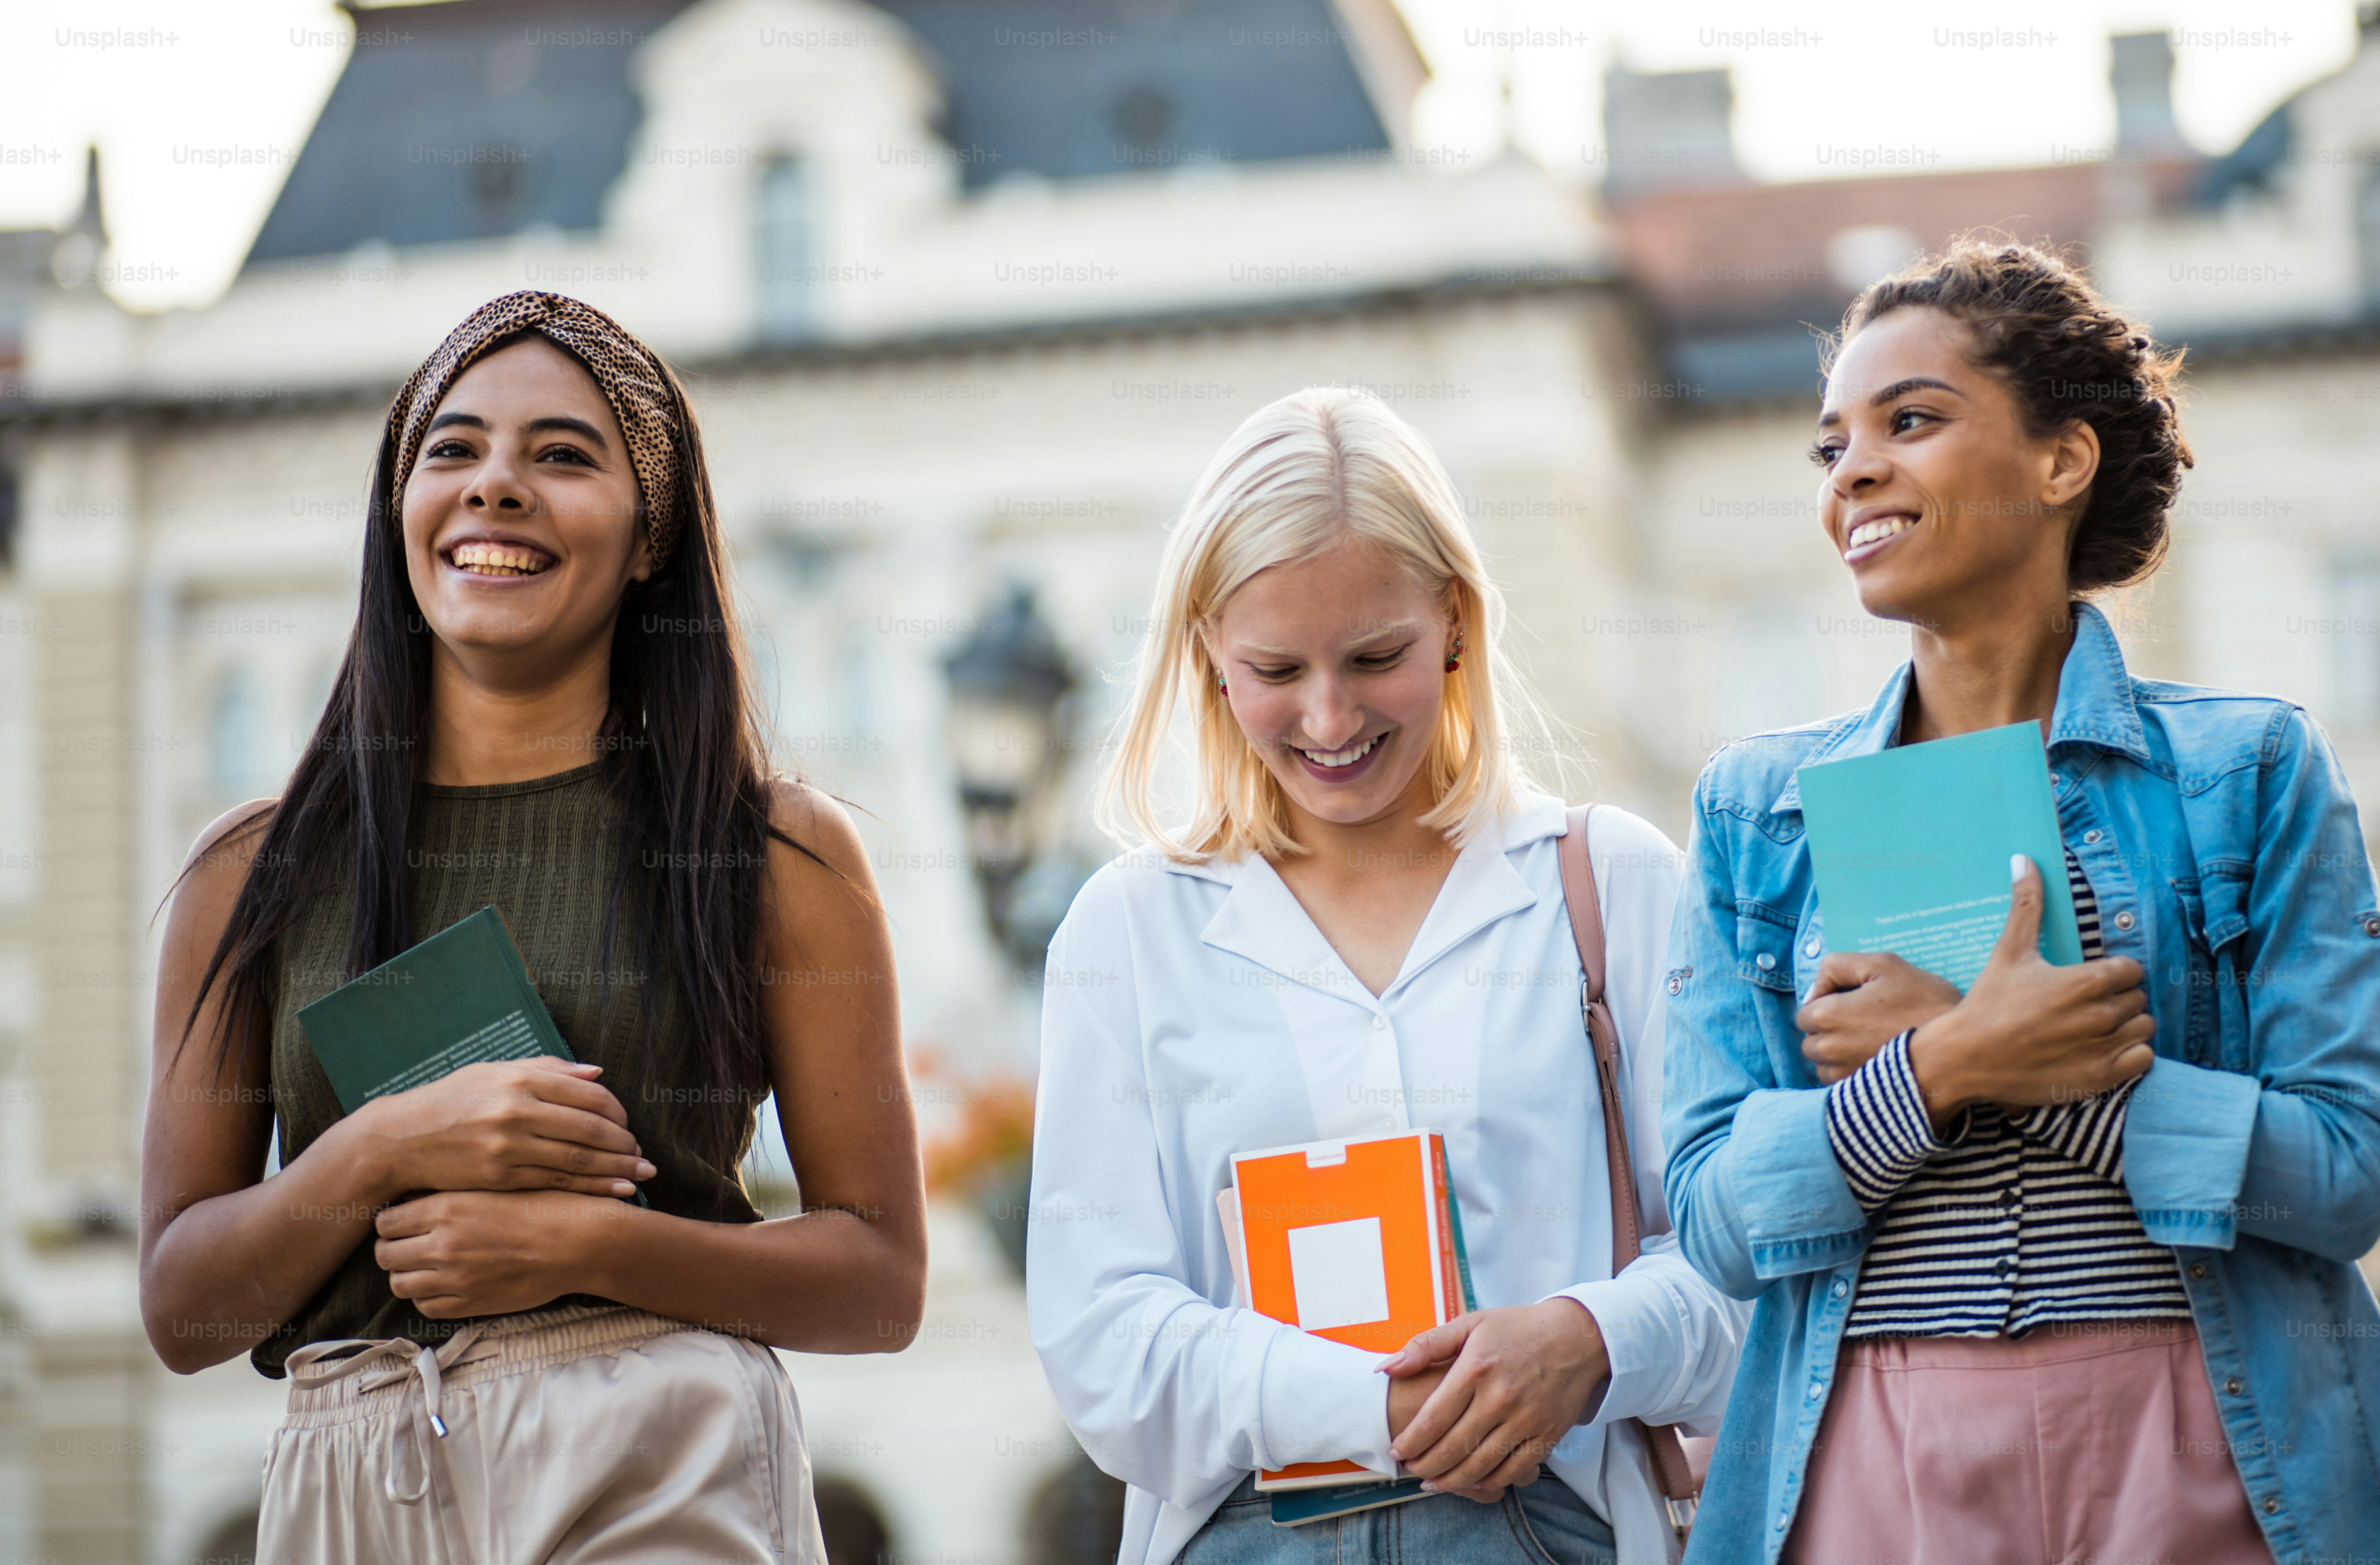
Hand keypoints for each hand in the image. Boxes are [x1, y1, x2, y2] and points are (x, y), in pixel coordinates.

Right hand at [355, 1058, 652, 1202]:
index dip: (617, 1112)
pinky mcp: (500, 1176)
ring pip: (578, 1159)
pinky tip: (615, 1191)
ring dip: (616, 1168)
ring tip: (641, 1174)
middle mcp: (517, 1110)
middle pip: (590, 1128)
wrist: (401, 1139)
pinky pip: (556, 1184)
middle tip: (643, 1153)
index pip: (588, 1095)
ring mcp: (508, 1146)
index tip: (628, 1124)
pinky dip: (591, 1188)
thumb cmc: (452, 1100)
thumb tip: (596, 1073)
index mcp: (520, 1079)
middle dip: (624, 1143)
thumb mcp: (495, 1072)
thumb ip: (548, 1069)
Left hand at [374, 1188, 636, 1316]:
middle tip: (410, 1243)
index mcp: (448, 1208)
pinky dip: (427, 1295)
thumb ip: (452, 1194)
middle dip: (393, 1247)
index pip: (386, 1221)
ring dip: (407, 1273)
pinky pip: (426, 1306)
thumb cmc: (544, 1207)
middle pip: (385, 1254)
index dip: (391, 1222)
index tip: (404, 1221)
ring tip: (426, 1264)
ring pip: (399, 1283)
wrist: (578, 1242)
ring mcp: (454, 1278)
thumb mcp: (495, 1185)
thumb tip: (414, 1202)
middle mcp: (443, 1244)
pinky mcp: (469, 1304)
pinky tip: (444, 1282)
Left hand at [1378, 1300, 1605, 1499]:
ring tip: (1433, 1483)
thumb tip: (1385, 1367)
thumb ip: (1426, 1346)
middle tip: (1410, 1470)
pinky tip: (1471, 1482)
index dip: (1411, 1441)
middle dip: (1426, 1465)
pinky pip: (1514, 1470)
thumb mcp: (1469, 1324)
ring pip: (1481, 1464)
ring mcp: (1527, 1419)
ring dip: (1452, 1480)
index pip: (1434, 1417)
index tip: (1397, 1451)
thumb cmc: (1517, 1328)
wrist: (1577, 1336)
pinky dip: (1489, 1482)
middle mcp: (1501, 1396)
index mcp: (1477, 1368)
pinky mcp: (1548, 1434)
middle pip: (1454, 1446)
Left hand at [1797, 952, 1961, 1082]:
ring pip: (1823, 1066)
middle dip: (1828, 1032)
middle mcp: (1828, 1050)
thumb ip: (1838, 967)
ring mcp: (1843, 1077)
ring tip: (1871, 1044)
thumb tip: (1814, 991)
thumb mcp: (1882, 965)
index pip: (1804, 1014)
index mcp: (1827, 1016)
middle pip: (1811, 1042)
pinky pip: (1841, 1086)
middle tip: (1863, 1024)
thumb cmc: (1924, 1000)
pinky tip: (1876, 1063)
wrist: (1962, 1045)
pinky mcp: (1861, 1096)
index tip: (1852, 1004)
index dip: (1826, 1006)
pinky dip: (1851, 1076)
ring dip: (1837, 1057)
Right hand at [1909, 855, 2155, 1131]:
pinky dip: (2130, 1054)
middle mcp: (2102, 1015)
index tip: (2089, 979)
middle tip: (2084, 1003)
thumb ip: (2026, 905)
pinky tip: (2102, 1048)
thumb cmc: (1987, 1002)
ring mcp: (2103, 1049)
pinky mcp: (2100, 1078)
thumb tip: (2023, 859)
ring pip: (2144, 1027)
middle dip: (2116, 997)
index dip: (2112, 972)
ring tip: (2095, 1026)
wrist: (1965, 1058)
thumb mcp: (2008, 951)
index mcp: (2086, 981)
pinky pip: (2143, 1059)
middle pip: (2136, 998)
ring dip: (2127, 1025)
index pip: (2130, 969)